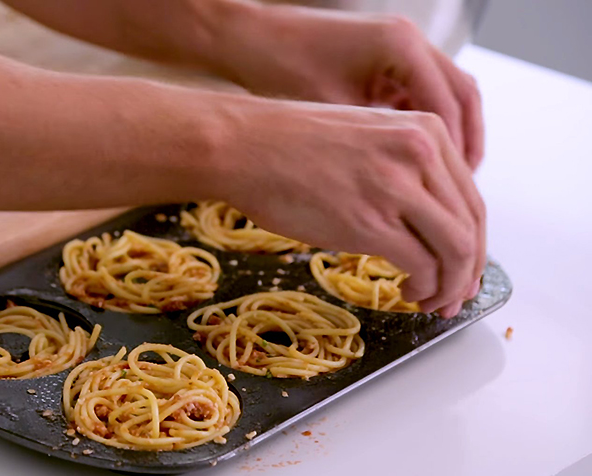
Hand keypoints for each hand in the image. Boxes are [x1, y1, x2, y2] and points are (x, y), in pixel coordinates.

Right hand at [210, 98, 484, 315]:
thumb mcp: (365, 137)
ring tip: (431, 300)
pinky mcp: (371, 221)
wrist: (245, 146)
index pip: (469, 197)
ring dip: (450, 285)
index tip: (463, 267)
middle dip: (467, 270)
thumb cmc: (289, 145)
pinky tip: (408, 291)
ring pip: (456, 249)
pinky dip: (425, 287)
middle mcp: (421, 153)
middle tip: (455, 296)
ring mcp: (397, 187)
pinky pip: (423, 264)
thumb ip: (402, 168)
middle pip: (469, 225)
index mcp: (425, 130)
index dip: (473, 241)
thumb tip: (423, 219)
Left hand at [211, 4, 483, 170]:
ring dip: (450, 138)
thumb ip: (374, 146)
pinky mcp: (385, 59)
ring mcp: (400, 46)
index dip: (455, 157)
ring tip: (442, 183)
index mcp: (400, 47)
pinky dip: (424, 127)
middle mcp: (409, 41)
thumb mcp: (331, 115)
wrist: (250, 40)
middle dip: (466, 146)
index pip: (448, 109)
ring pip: (446, 96)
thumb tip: (408, 189)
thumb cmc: (279, 72)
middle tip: (460, 189)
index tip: (453, 195)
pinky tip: (414, 163)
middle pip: (463, 97)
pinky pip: (420, 95)